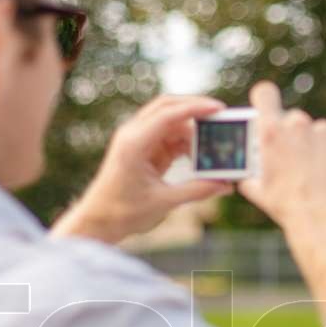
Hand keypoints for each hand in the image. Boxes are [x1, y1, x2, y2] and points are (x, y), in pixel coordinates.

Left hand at [54, 95, 233, 243]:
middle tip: (222, 117)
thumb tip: (226, 185)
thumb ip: (196, 190)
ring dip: (193, 130)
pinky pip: (170, 137)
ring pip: (171, 121)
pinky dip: (187, 143)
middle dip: (196, 108)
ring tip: (215, 144)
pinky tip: (201, 156)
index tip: (219, 109)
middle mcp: (134, 134)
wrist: (99, 220)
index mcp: (134, 143)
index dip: (195, 108)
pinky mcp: (145, 149)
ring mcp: (139, 140)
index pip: (167, 114)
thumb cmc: (123, 211)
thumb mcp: (164, 201)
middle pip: (168, 107)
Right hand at [238, 81, 325, 228]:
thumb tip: (243, 173)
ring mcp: (323, 130)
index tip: (268, 107)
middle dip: (295, 136)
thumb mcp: (257, 190)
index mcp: (271, 132)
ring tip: (318, 172)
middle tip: (298, 161)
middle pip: (294, 120)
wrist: (323, 218)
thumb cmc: (287, 206)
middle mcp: (297, 124)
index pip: (265, 93)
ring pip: (318, 131)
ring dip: (317, 145)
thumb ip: (249, 173)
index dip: (266, 99)